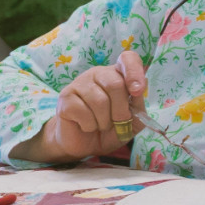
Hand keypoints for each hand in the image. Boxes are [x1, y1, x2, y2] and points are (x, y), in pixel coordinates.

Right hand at [15, 49, 149, 163]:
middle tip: (117, 123)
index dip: (134, 72)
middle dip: (120, 111)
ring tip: (100, 125)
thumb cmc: (110, 129)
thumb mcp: (132, 121)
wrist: (85, 145)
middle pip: (115, 84)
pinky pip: (83, 112)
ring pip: (99, 101)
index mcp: (117, 74)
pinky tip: (86, 126)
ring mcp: (79, 83)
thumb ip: (138, 106)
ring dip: (104, 122)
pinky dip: (89, 125)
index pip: (128, 59)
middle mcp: (97, 74)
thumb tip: (137, 91)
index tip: (137, 92)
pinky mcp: (65, 97)